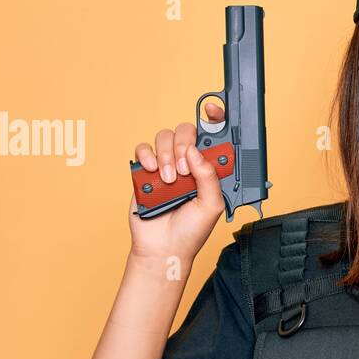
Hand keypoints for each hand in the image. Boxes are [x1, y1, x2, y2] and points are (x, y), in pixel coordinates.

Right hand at [127, 99, 226, 263]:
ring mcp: (166, 165)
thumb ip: (209, 176)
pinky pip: (143, 149)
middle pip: (186, 131)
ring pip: (164, 137)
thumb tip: (194, 151)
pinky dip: (148, 156)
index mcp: (208, 168)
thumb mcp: (212, 205)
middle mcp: (188, 163)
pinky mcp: (145, 171)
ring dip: (167, 156)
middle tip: (185, 169)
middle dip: (184, 144)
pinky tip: (153, 171)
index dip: (215, 119)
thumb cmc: (191, 231)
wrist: (163, 248)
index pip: (213, 137)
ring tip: (171, 180)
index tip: (213, 110)